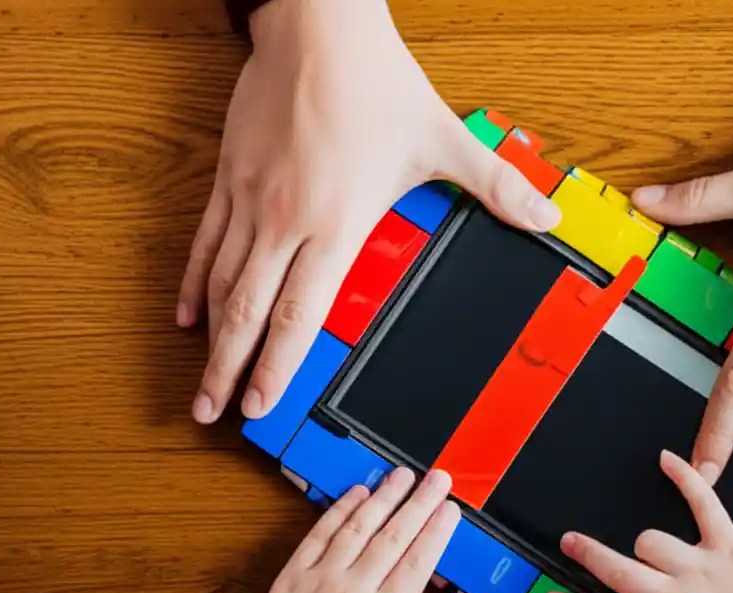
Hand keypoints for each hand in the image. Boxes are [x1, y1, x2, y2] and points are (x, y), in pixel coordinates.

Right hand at [177, 0, 559, 424]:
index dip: (277, 366)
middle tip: (213, 413)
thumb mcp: (444, 138)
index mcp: (337, 222)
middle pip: (248, 311)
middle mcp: (285, 220)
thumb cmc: (375, 83)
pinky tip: (187, 313)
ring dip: (208, 340)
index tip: (262, 405)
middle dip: (229, 370)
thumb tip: (545, 218)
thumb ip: (495, 186)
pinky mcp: (230, 176)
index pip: (299, 314)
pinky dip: (194, 282)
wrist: (317, 27)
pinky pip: (204, 241)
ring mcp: (251, 200)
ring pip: (221, 284)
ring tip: (198, 383)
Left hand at [189, 469, 483, 592]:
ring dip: (383, 497)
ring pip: (358, 528)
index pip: (418, 563)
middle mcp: (353, 591)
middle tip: (438, 478)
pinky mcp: (294, 574)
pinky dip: (339, 510)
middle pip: (394, 537)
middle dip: (419, 503)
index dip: (437, 532)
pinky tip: (357, 492)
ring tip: (403, 475)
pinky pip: (319, 534)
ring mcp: (321, 579)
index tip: (451, 509)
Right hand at [544, 451, 732, 592]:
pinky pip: (702, 502)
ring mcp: (701, 566)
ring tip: (648, 551)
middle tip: (570, 542)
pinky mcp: (728, 542)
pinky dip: (685, 476)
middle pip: (615, 570)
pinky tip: (666, 459)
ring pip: (650, 541)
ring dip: (644, 545)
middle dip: (585, 554)